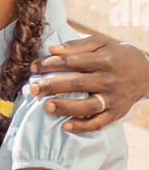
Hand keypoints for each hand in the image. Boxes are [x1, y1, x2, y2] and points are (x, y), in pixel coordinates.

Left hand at [29, 35, 148, 132]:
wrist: (144, 72)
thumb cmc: (114, 55)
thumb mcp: (100, 43)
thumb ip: (76, 45)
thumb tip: (52, 49)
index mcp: (103, 59)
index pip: (72, 62)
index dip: (50, 64)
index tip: (33, 68)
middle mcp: (108, 79)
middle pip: (77, 83)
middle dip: (52, 86)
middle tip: (32, 89)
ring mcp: (112, 98)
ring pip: (87, 105)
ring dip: (65, 107)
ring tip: (46, 106)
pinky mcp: (115, 113)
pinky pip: (98, 123)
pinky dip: (82, 126)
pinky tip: (65, 126)